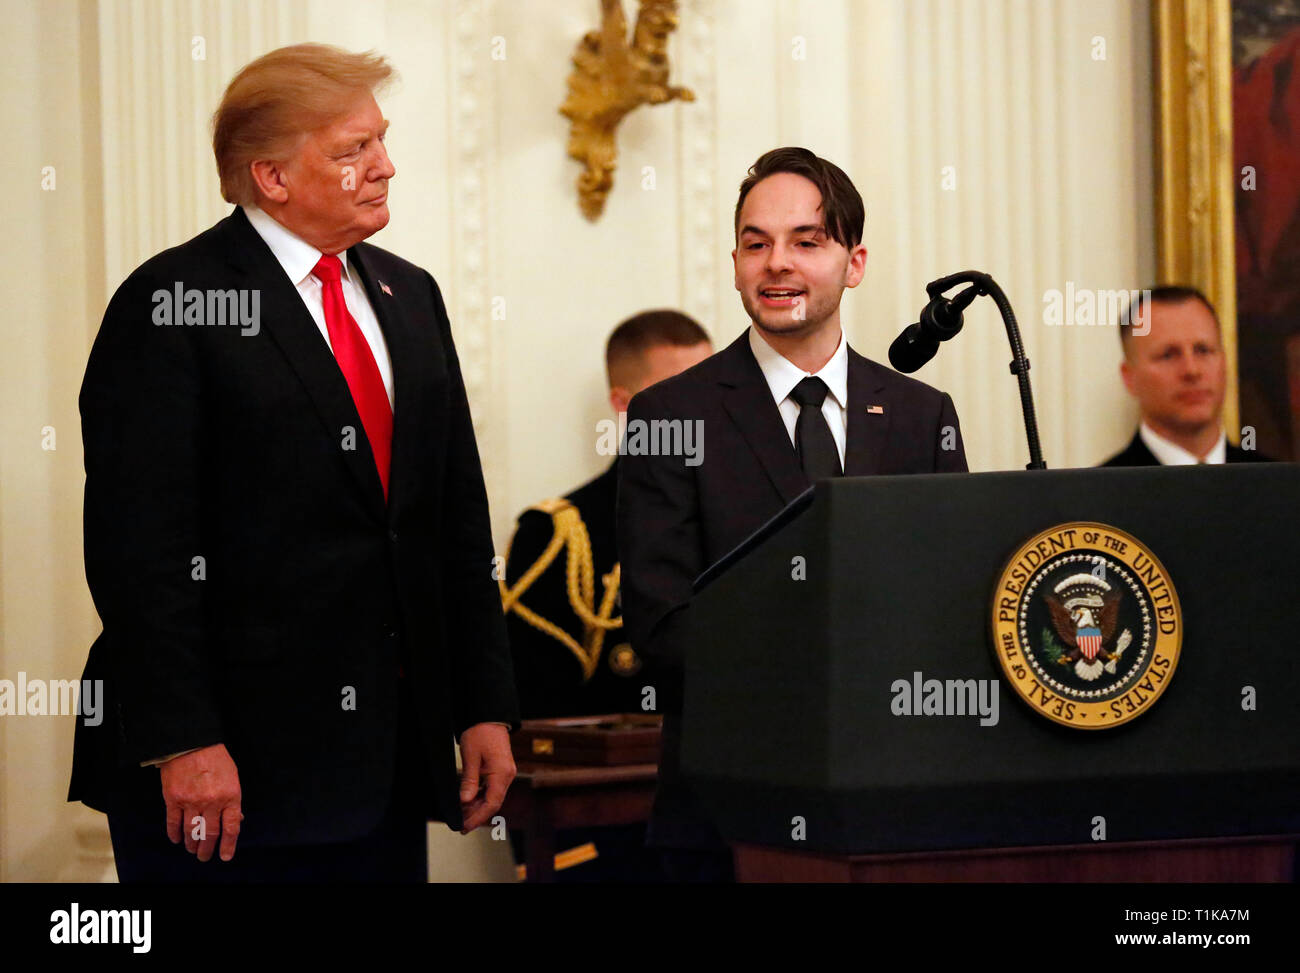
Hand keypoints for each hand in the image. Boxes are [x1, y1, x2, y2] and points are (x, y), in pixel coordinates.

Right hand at [160, 743, 242, 861]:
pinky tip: (176, 840)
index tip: (225, 857)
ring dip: (192, 844)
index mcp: (231, 796)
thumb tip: (236, 820)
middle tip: (205, 857)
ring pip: (191, 832)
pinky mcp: (173, 799)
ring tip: (192, 850)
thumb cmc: (216, 759)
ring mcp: (191, 802)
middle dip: (207, 849)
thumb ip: (233, 800)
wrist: (192, 743)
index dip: (228, 845)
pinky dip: (174, 834)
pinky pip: (173, 823)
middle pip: (210, 834)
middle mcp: (212, 802)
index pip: (231, 828)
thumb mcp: (233, 777)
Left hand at [457, 723, 514, 833]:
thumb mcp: (471, 757)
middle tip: (461, 825)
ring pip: (493, 797)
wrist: (489, 716)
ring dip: (478, 807)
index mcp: (501, 773)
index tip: (465, 826)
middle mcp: (507, 775)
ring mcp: (505, 773)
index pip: (491, 803)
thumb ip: (469, 781)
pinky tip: (469, 801)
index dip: (478, 817)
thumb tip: (464, 801)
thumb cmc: (480, 733)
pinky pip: (492, 788)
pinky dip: (480, 797)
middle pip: (493, 803)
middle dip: (477, 815)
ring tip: (462, 814)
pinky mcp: (501, 770)